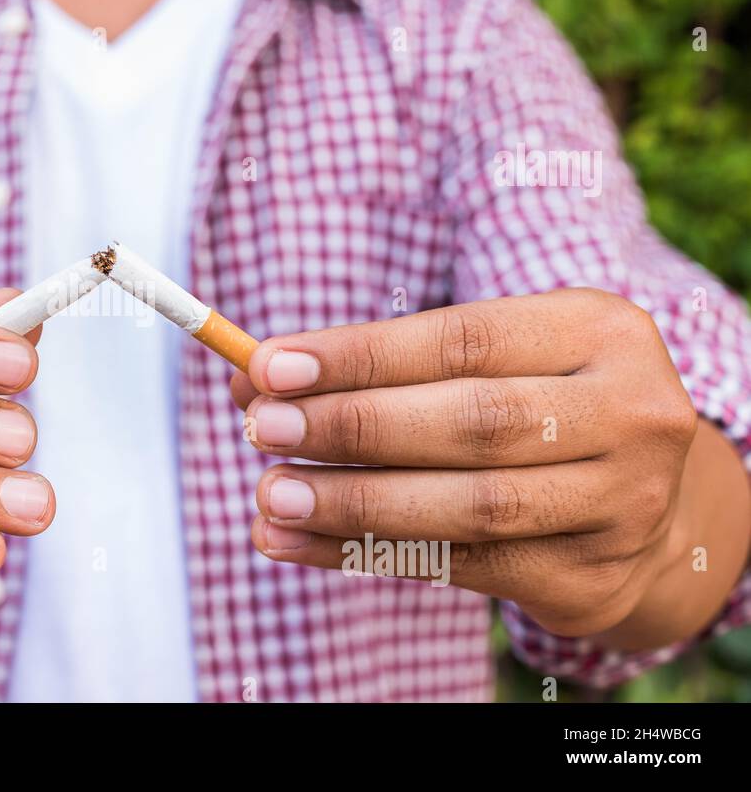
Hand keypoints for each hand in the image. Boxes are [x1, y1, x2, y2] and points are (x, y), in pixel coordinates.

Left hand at [233, 288, 746, 642]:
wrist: (653, 502)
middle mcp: (628, 413)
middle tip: (263, 430)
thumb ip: (383, 364)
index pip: (462, 338)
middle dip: (354, 426)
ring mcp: (621, 503)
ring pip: (471, 506)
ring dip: (354, 503)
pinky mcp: (590, 576)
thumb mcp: (488, 359)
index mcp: (599, 331)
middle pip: (473, 421)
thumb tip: (253, 380)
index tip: (267, 367)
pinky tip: (296, 541)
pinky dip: (365, 553)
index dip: (359, 355)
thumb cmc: (537, 404)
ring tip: (270, 496)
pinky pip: (461, 566)